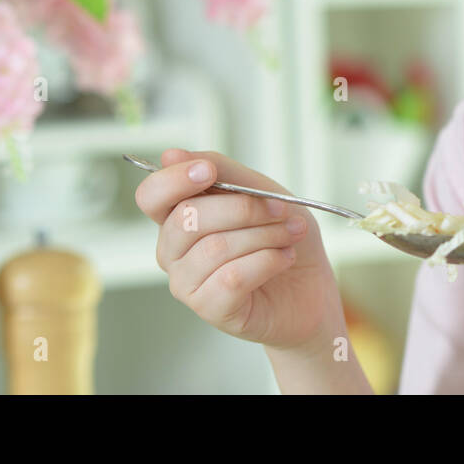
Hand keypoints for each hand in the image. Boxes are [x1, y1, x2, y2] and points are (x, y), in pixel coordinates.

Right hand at [134, 148, 340, 350]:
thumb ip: (222, 171)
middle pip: (188, 218)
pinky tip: (284, 258)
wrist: (312, 288)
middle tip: (282, 210)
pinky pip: (232, 277)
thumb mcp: (260, 191)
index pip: (152, 196)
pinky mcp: (209, 309)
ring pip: (215, 247)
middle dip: (244, 208)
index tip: (209, 171)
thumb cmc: (282, 236)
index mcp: (179, 217)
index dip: (174, 180)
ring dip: (265, 235)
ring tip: (290, 235)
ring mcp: (187, 283)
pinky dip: (268, 261)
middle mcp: (173, 251)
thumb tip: (170, 154)